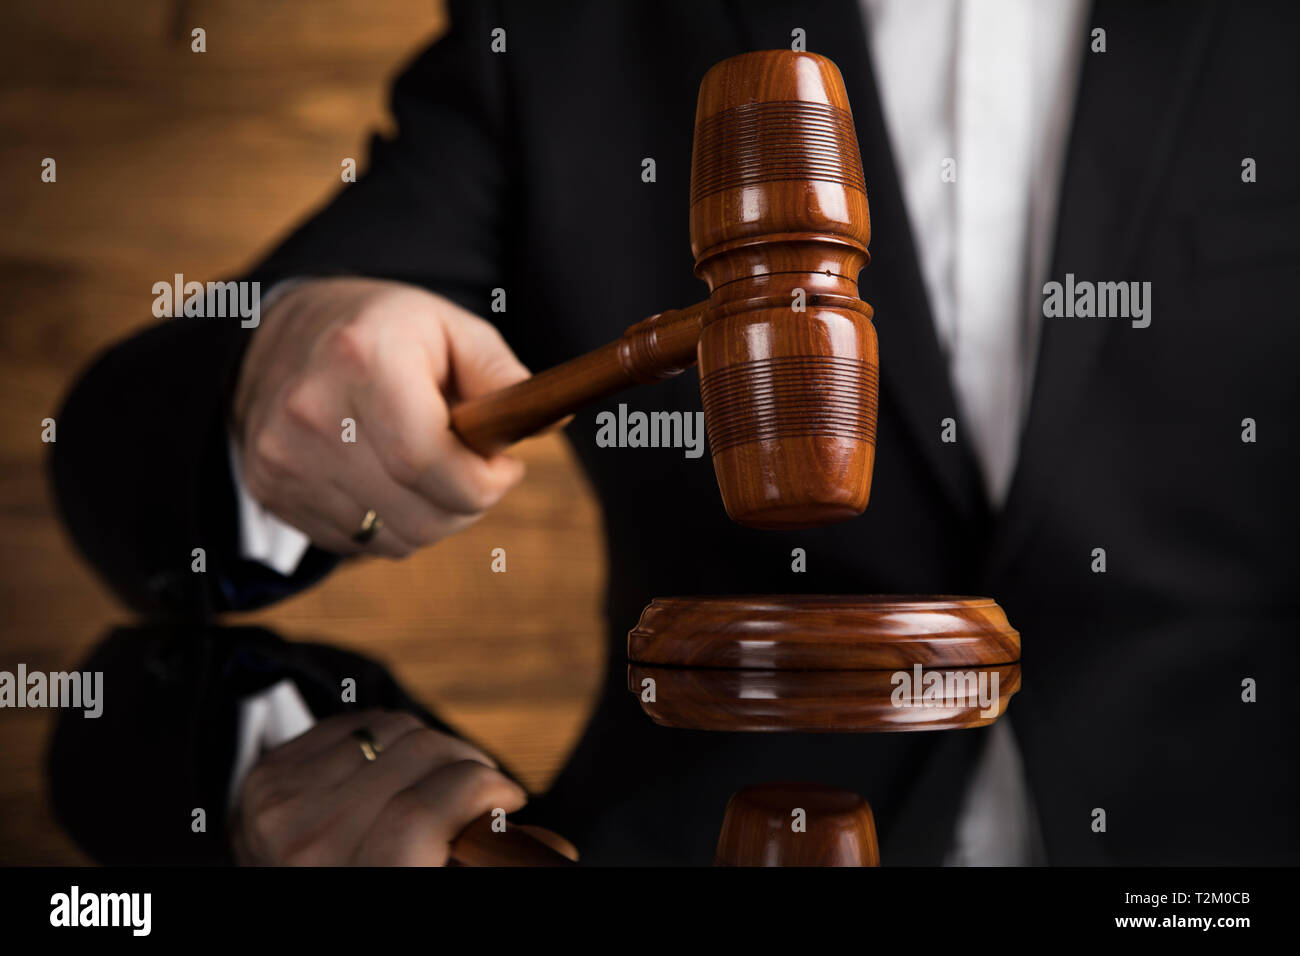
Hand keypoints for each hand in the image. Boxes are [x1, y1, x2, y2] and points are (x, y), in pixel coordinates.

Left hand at [231, 709, 527, 865]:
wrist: (281, 891)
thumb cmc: (378, 882)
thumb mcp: (429, 887)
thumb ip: (488, 863)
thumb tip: (559, 847)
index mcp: (359, 883)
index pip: (420, 815)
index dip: (478, 789)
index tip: (508, 795)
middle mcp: (310, 849)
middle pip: (417, 756)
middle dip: (467, 761)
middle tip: (480, 784)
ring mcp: (281, 808)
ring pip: (391, 727)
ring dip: (429, 745)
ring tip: (436, 777)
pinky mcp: (268, 774)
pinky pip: (354, 720)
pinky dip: (385, 737)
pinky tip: (390, 769)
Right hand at [232, 277, 529, 556]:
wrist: (277, 336)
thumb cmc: (386, 333)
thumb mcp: (451, 329)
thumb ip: (503, 376)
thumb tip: (555, 418)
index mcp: (361, 360)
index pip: (428, 459)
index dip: (483, 481)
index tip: (505, 468)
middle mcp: (312, 413)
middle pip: (418, 514)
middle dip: (468, 504)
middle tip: (477, 470)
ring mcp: (285, 458)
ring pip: (395, 539)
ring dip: (432, 517)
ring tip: (431, 468)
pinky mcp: (272, 491)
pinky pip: (359, 544)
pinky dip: (390, 524)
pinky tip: (387, 479)